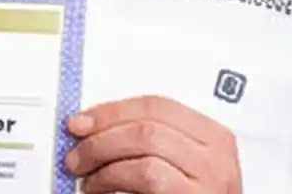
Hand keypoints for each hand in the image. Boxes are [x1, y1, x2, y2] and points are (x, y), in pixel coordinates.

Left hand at [65, 95, 240, 192]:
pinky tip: (98, 190)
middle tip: (76, 152)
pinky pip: (148, 176)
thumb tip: (93, 128)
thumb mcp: (178, 168)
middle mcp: (215, 157)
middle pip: (148, 124)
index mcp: (213, 138)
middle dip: (102, 135)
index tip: (82, 122)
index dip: (113, 111)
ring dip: (103, 156)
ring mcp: (209, 180)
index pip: (158, 106)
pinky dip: (113, 178)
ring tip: (86, 175)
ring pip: (145, 144)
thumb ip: (148, 145)